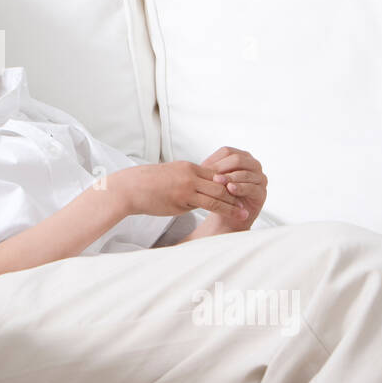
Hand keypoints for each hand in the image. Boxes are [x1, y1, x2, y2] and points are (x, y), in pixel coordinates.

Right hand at [110, 160, 246, 220]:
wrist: (131, 188)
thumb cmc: (149, 185)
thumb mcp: (171, 177)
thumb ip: (188, 183)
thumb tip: (200, 192)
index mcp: (189, 167)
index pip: (215, 173)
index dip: (229, 182)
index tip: (241, 190)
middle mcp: (190, 174)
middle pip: (220, 182)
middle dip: (236, 193)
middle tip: (250, 200)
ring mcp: (187, 187)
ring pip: (217, 194)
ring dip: (233, 204)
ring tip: (244, 213)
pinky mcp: (182, 200)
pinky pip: (207, 205)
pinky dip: (222, 210)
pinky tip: (230, 215)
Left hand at [200, 145, 266, 231]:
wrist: (226, 214)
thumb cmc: (219, 194)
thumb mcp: (213, 179)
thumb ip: (210, 170)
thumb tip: (200, 166)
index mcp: (241, 157)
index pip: (227, 152)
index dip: (215, 159)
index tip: (203, 168)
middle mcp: (252, 165)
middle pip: (238, 160)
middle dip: (223, 168)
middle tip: (212, 176)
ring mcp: (259, 178)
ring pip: (245, 173)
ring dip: (230, 178)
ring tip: (218, 182)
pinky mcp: (261, 192)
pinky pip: (252, 187)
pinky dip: (240, 188)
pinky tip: (230, 189)